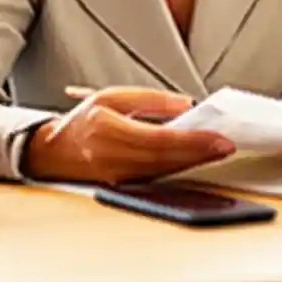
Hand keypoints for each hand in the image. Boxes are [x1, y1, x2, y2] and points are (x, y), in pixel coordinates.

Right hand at [24, 86, 235, 184]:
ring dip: (194, 161)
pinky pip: (158, 177)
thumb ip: (151, 99)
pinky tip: (196, 158)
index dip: (192, 140)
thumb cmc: (83, 121)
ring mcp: (118, 176)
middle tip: (227, 145)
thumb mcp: (112, 96)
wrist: (55, 152)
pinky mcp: (125, 185)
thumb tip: (186, 105)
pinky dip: (180, 167)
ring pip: (165, 171)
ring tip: (217, 150)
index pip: (159, 139)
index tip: (218, 138)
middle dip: (200, 152)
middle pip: (166, 159)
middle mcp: (112, 158)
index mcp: (107, 130)